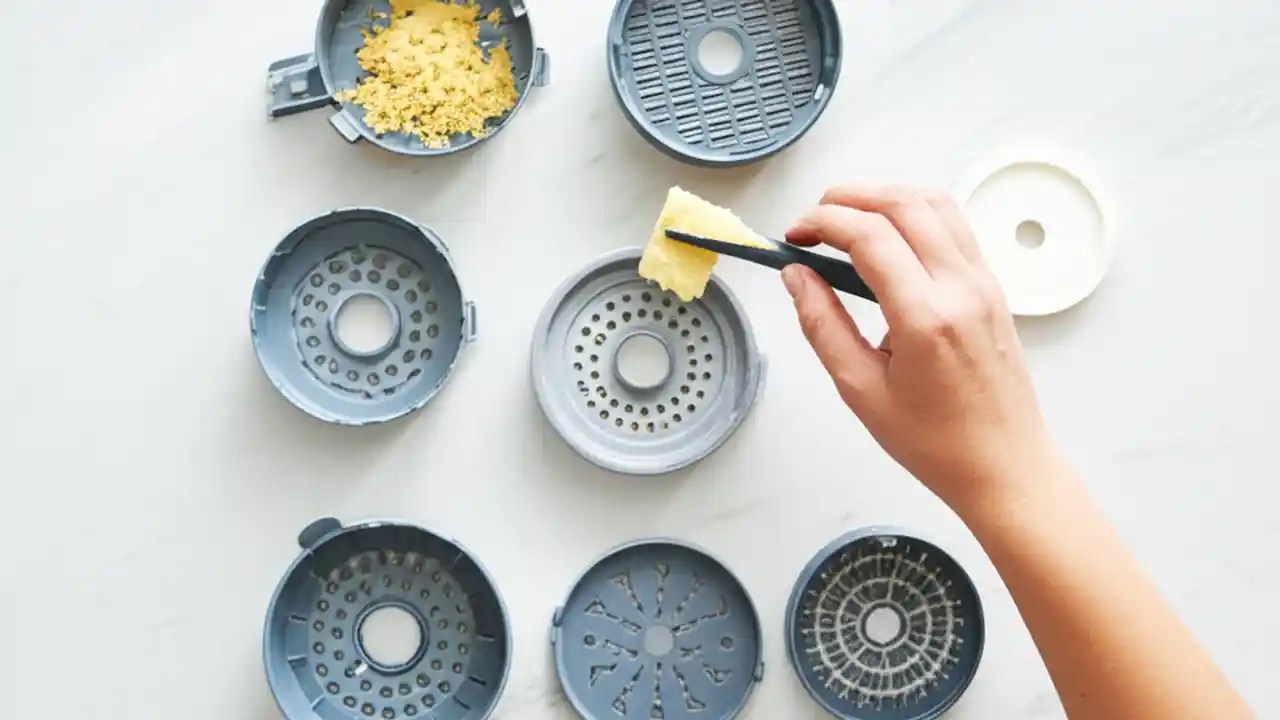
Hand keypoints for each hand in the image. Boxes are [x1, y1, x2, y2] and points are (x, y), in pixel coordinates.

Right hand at [783, 185, 1054, 513]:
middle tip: (811, 222)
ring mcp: (984, 282)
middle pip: (902, 203)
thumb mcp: (860, 390)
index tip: (794, 236)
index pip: (868, 235)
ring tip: (845, 219)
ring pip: (934, 202)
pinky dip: (913, 212)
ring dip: (883, 196)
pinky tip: (886, 235)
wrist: (1004, 464)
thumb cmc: (934, 442)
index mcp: (925, 318)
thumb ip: (822, 325)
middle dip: (847, 198)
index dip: (822, 222)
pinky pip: (953, 224)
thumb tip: (796, 276)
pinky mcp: (993, 286)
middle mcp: (961, 288)